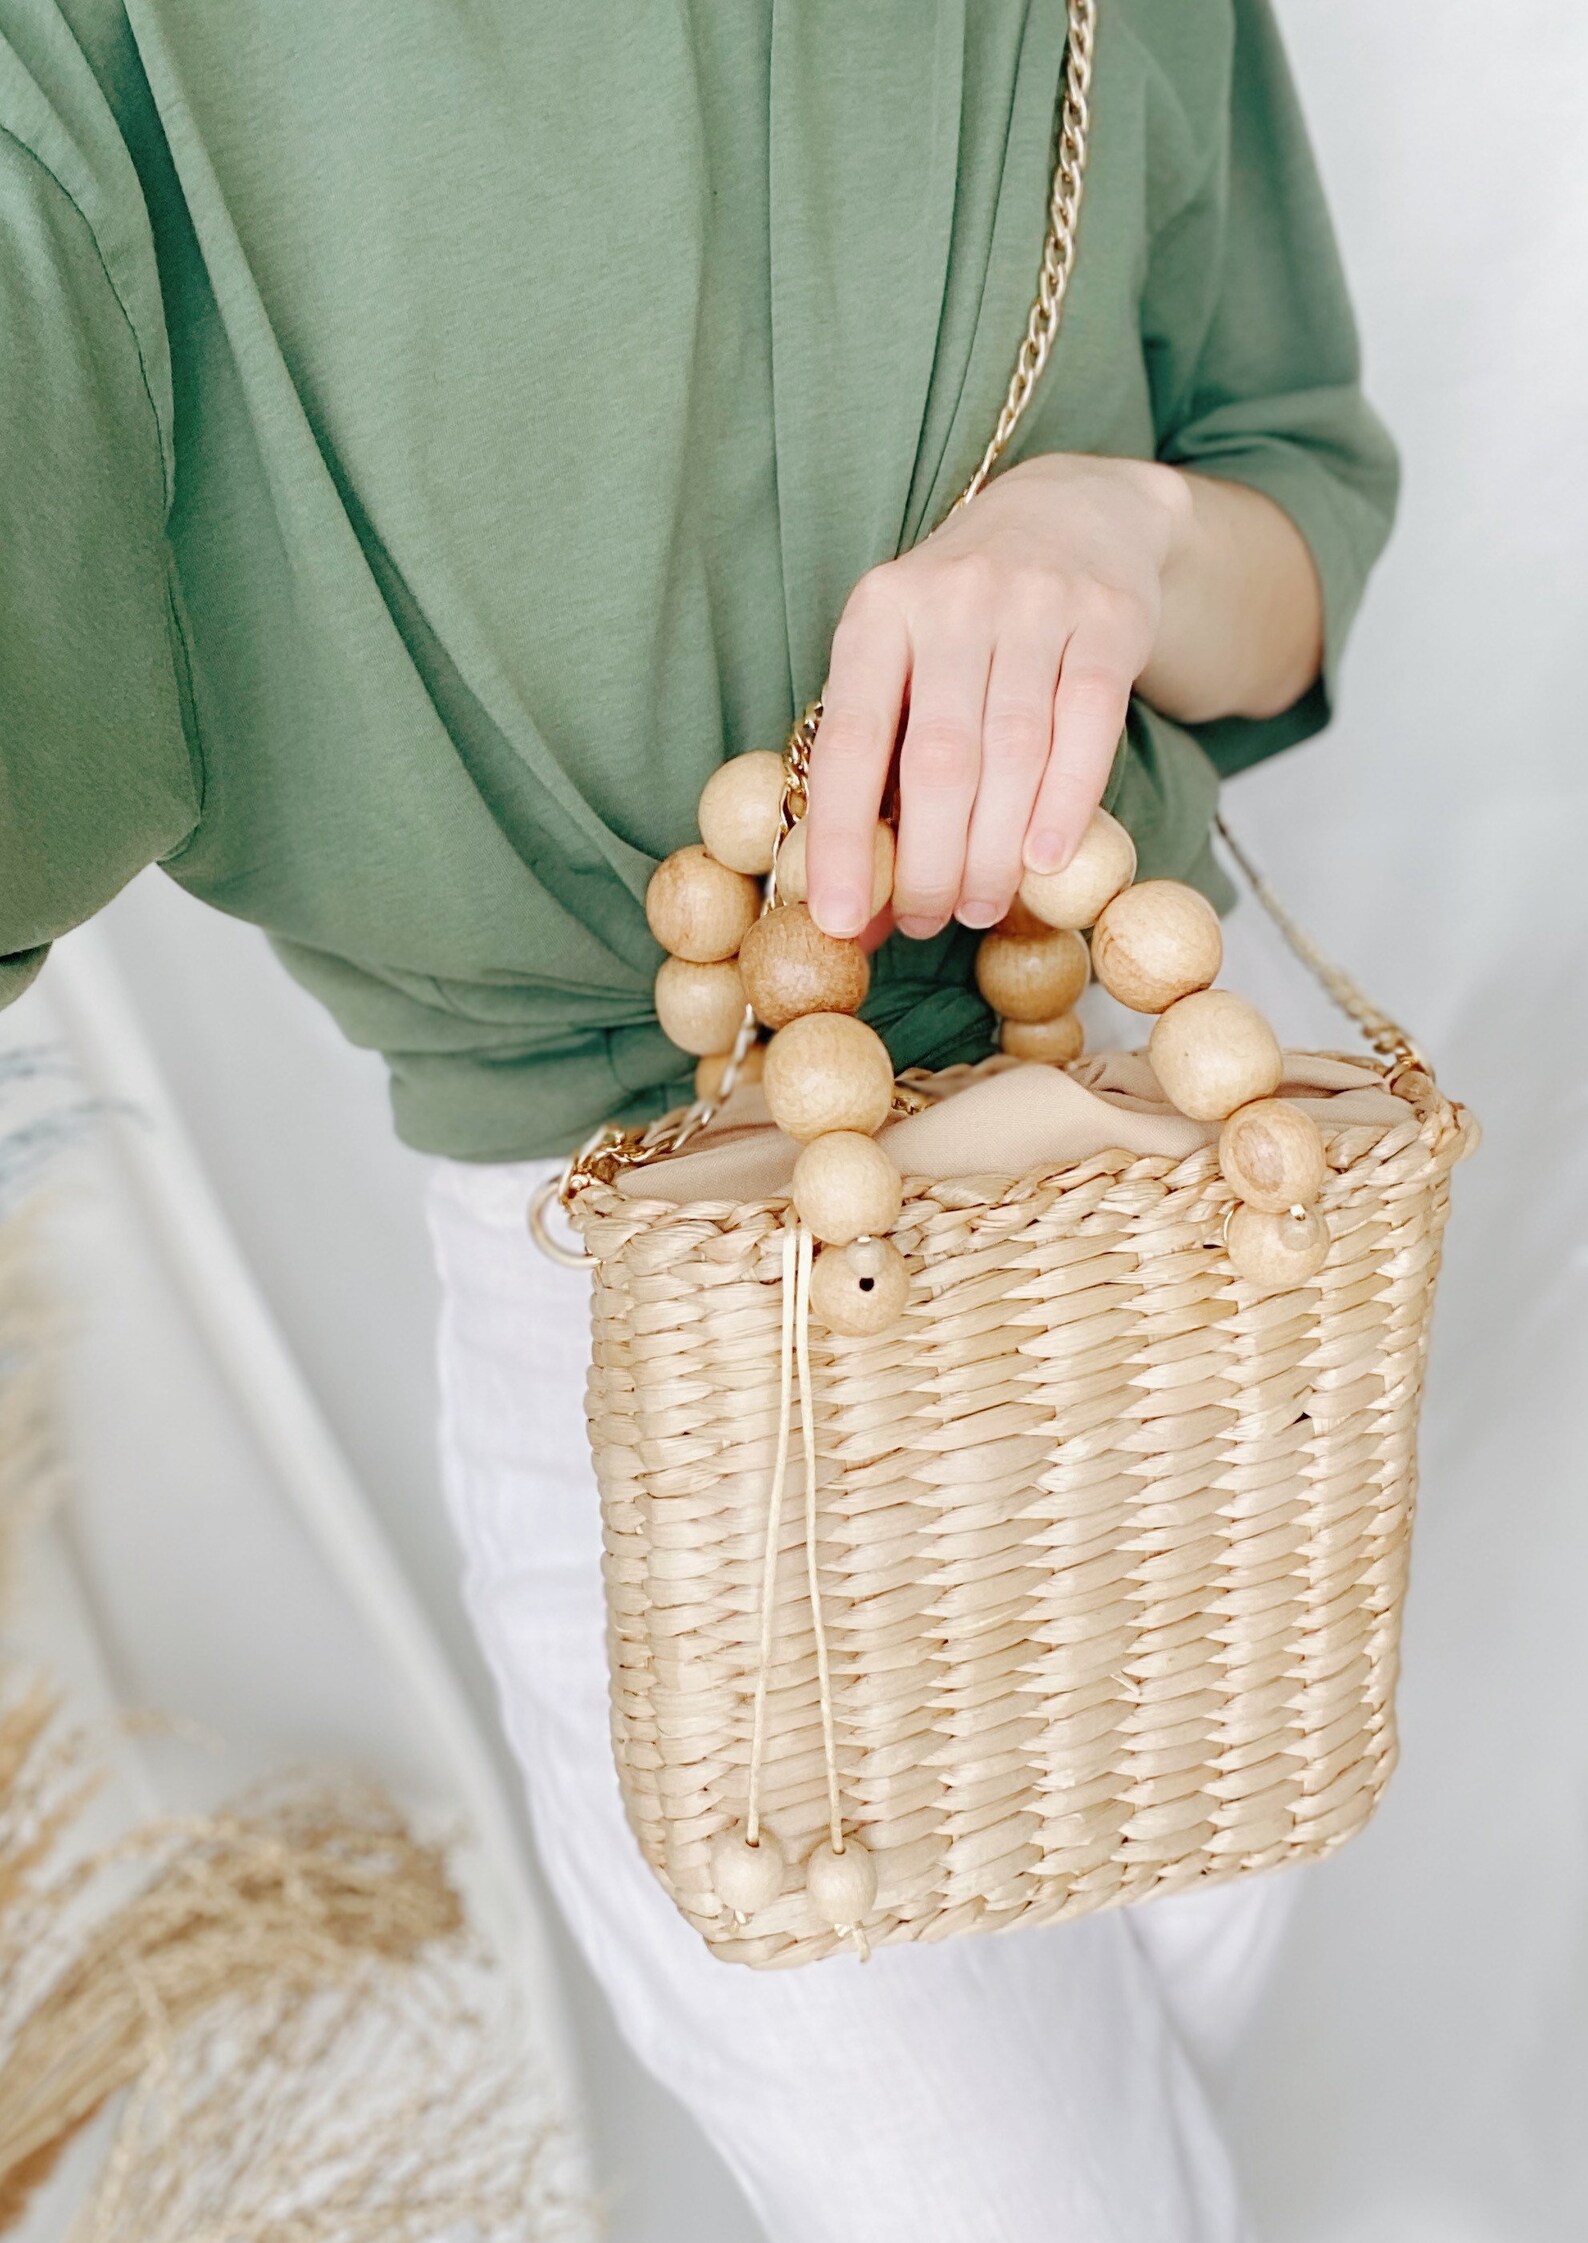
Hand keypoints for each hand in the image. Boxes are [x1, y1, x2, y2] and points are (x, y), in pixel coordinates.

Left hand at [802, 454, 1188, 940]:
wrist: (1076, 511)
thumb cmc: (965, 622)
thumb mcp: (903, 664)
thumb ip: (878, 775)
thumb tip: (858, 913)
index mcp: (879, 612)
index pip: (850, 740)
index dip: (841, 839)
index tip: (841, 921)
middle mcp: (953, 597)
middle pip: (939, 761)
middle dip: (930, 864)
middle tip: (928, 922)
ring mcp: (1037, 601)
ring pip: (1014, 754)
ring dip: (995, 852)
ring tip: (980, 908)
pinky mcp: (1112, 616)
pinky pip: (1089, 726)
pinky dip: (1066, 803)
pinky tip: (1046, 862)